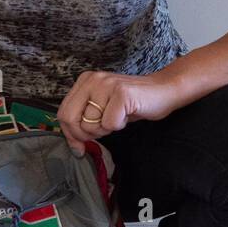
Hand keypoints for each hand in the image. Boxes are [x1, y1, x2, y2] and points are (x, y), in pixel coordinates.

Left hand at [56, 70, 181, 155]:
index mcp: (84, 81)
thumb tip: (74, 146)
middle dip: (84, 135)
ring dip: (106, 129)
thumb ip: (84, 120)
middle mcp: (92, 79)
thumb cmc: (132, 104)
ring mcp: (106, 85)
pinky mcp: (121, 93)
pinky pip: (110, 124)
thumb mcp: (103, 108)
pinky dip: (120, 126)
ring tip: (119, 117)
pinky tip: (128, 115)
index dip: (70, 134)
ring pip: (90, 124)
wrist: (163, 90)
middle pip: (70, 118)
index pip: (63, 113)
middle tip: (102, 132)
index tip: (79, 147)